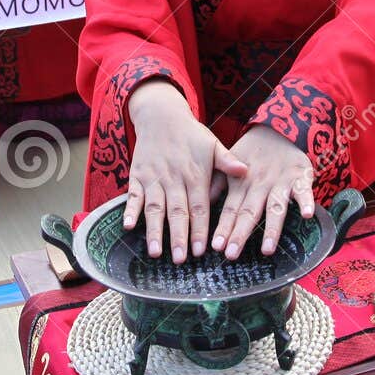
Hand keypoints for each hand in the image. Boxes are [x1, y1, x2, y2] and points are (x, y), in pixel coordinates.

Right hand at [125, 82, 248, 261]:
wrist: (161, 114)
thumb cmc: (191, 135)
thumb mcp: (213, 144)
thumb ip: (228, 161)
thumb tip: (246, 171)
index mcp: (195, 175)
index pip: (199, 207)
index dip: (199, 229)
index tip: (200, 250)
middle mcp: (174, 179)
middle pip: (177, 211)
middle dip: (178, 236)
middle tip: (180, 260)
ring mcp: (154, 178)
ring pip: (154, 208)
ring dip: (154, 230)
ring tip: (156, 252)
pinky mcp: (137, 176)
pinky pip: (132, 196)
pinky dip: (129, 210)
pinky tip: (127, 226)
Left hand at [212, 126, 315, 259]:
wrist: (279, 128)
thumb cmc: (251, 152)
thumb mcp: (230, 164)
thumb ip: (217, 184)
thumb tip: (200, 205)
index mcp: (241, 183)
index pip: (230, 209)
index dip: (224, 227)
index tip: (216, 246)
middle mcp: (260, 184)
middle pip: (250, 212)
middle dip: (241, 233)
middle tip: (232, 254)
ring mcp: (281, 182)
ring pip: (275, 207)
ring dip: (271, 228)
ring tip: (267, 249)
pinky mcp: (301, 177)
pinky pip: (305, 191)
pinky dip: (306, 201)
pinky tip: (306, 215)